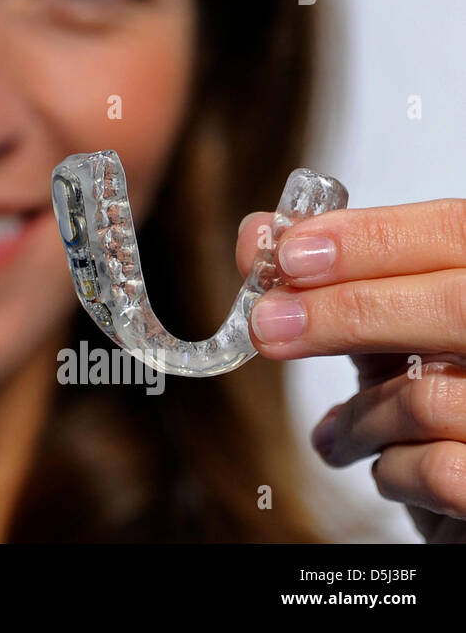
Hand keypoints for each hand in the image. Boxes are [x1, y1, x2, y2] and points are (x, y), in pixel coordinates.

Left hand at [236, 202, 465, 541]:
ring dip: (357, 418)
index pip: (456, 230)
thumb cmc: (436, 398)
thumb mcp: (389, 331)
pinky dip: (388, 470)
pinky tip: (379, 468)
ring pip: (430, 395)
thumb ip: (335, 284)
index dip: (371, 237)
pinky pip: (439, 471)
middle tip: (267, 325)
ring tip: (335, 433)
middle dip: (347, 312)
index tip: (288, 253)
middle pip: (454, 305)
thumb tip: (255, 237)